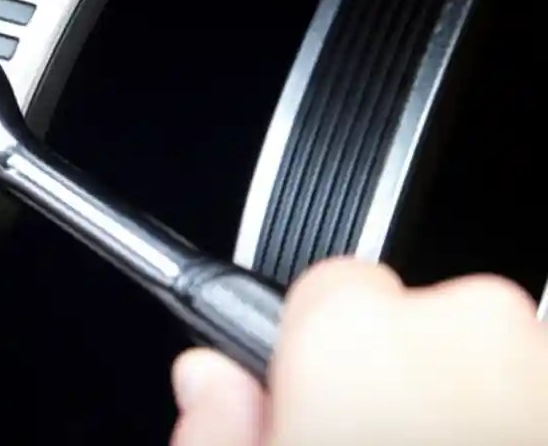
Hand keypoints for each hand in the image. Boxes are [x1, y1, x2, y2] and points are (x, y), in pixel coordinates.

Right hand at [169, 258, 547, 445]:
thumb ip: (216, 425)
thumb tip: (205, 380)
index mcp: (358, 335)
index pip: (326, 289)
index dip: (310, 356)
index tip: (307, 400)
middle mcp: (464, 327)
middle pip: (410, 321)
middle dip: (390, 378)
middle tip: (366, 441)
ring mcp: (542, 360)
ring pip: (485, 360)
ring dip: (462, 404)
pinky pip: (532, 386)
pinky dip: (515, 418)